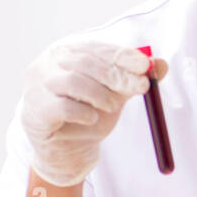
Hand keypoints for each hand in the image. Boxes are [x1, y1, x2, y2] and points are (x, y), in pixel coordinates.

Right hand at [20, 39, 167, 186]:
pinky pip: (61, 107)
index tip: (145, 66)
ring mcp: (38, 85)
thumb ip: (135, 79)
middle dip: (118, 75)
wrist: (68, 148)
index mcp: (70, 52)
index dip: (123, 56)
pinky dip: (82, 112)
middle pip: (85, 62)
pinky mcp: (34, 110)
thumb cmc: (90, 113)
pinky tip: (91, 119)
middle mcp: (50, 63)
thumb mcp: (117, 95)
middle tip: (141, 88)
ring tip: (111, 108)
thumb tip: (161, 64)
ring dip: (100, 95)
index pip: (98, 48)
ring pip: (72, 81)